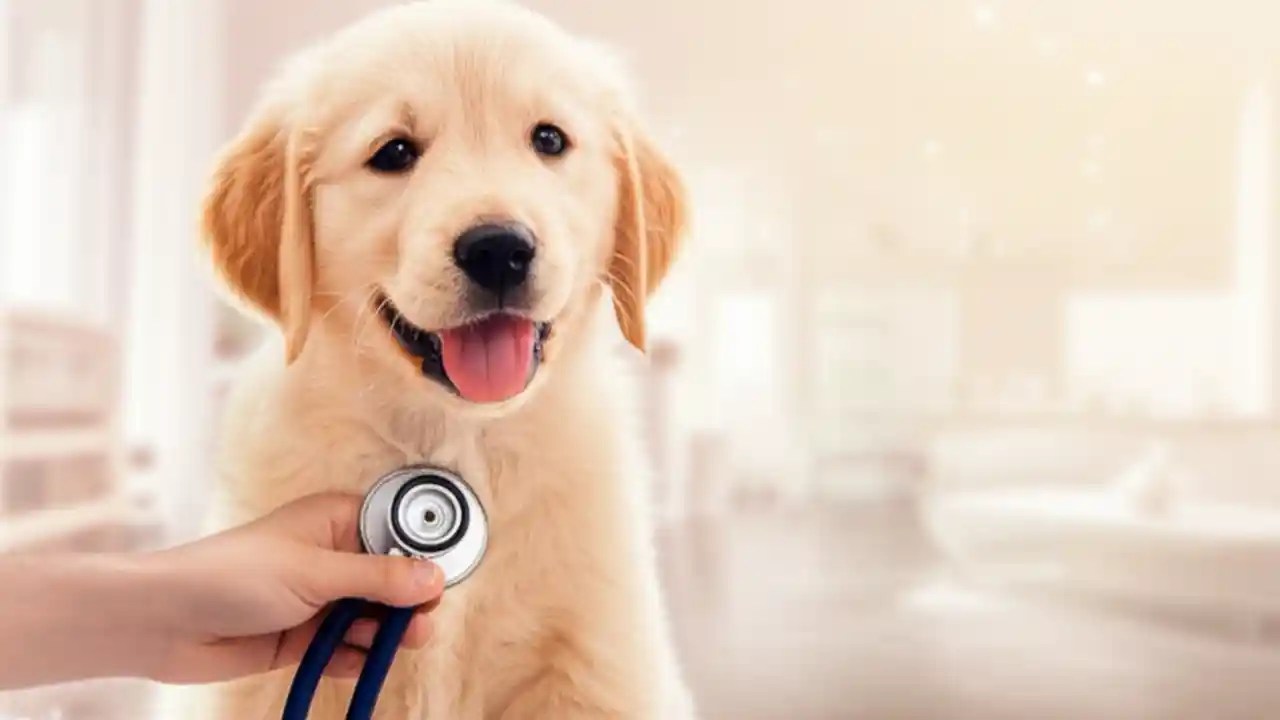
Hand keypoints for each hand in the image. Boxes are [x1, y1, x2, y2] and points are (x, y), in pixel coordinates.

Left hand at [148, 493, 444, 682]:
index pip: (397, 531)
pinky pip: (347, 648)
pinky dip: (356, 657)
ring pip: (372, 616)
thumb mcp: (314, 572)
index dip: (421, 554)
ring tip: (394, 644)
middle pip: (392, 579)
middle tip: (418, 623)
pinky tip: (357, 661)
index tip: (439, 580)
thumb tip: (435, 577)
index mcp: (337, 521)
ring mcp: (319, 598)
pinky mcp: (305, 636)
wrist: (163, 623)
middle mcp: (333, 557)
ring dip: (384, 632)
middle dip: (407, 602)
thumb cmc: (231, 576)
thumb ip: (378, 578)